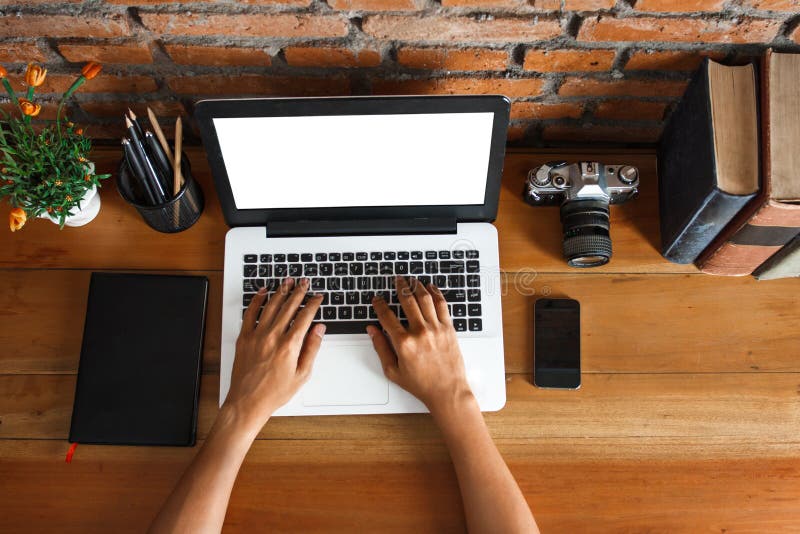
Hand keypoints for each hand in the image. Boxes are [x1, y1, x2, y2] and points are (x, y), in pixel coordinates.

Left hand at [224, 278, 324, 432]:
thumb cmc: (274, 393)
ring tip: (287, 281)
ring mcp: (256, 336)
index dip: (313, 304)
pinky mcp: (244, 338)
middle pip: (288, 307)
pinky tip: (262, 292)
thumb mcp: (302, 375)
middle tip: (304, 282)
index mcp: (289, 346)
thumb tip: (319, 329)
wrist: (247, 402)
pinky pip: (250, 313)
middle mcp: (272, 337)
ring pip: (270, 306)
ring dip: (280, 291)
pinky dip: (256, 300)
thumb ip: (312, 349)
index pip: (304, 317)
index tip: (317, 297)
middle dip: (298, 292)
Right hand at [367, 276, 473, 413]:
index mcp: (403, 343)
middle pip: (407, 300)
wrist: (447, 391)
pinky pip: (442, 305)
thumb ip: (381, 348)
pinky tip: (430, 288)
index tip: (377, 299)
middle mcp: (420, 332)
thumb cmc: (421, 384)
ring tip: (412, 280)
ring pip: (424, 298)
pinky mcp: (448, 328)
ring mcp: (436, 328)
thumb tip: (372, 330)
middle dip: (400, 287)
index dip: (380, 304)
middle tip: (397, 280)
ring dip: (417, 286)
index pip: (387, 316)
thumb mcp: (393, 370)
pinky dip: (435, 293)